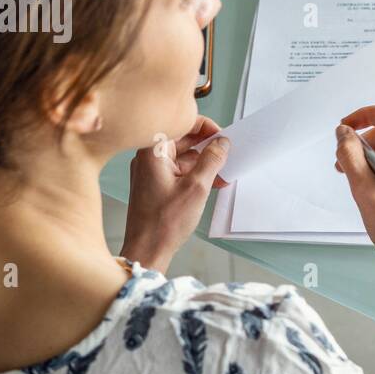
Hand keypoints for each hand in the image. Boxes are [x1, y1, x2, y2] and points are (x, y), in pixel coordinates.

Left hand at [121, 116, 229, 272]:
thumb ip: (212, 160)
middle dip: (207, 147)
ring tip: (223, 173)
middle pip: (183, 139)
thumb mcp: (197, 187)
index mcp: (153, 151)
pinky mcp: (155, 184)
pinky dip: (195, 174)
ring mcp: (151, 171)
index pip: (182, 123)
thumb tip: (222, 143)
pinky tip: (212, 183)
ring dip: (204, 163)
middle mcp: (148, 157)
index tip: (222, 137)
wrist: (147, 249)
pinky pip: (178, 171)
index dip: (206, 127)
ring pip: (182, 156)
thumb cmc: (164, 222)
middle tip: (227, 154)